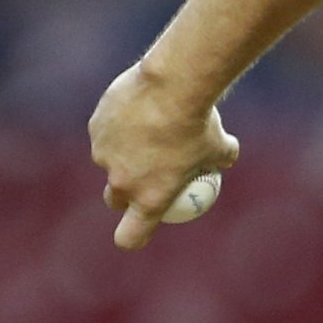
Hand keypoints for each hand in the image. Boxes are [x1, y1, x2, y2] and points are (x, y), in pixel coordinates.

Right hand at [91, 59, 239, 249]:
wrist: (171, 86)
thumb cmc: (200, 122)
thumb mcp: (221, 144)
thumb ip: (223, 156)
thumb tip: (227, 159)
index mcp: (149, 198)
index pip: (130, 234)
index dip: (131, 236)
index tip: (137, 230)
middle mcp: (121, 181)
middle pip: (115, 199)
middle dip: (123, 194)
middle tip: (140, 179)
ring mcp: (104, 155)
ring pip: (108, 160)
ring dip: (121, 152)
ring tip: (141, 130)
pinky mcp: (95, 128)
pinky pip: (105, 131)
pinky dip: (117, 125)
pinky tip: (134, 109)